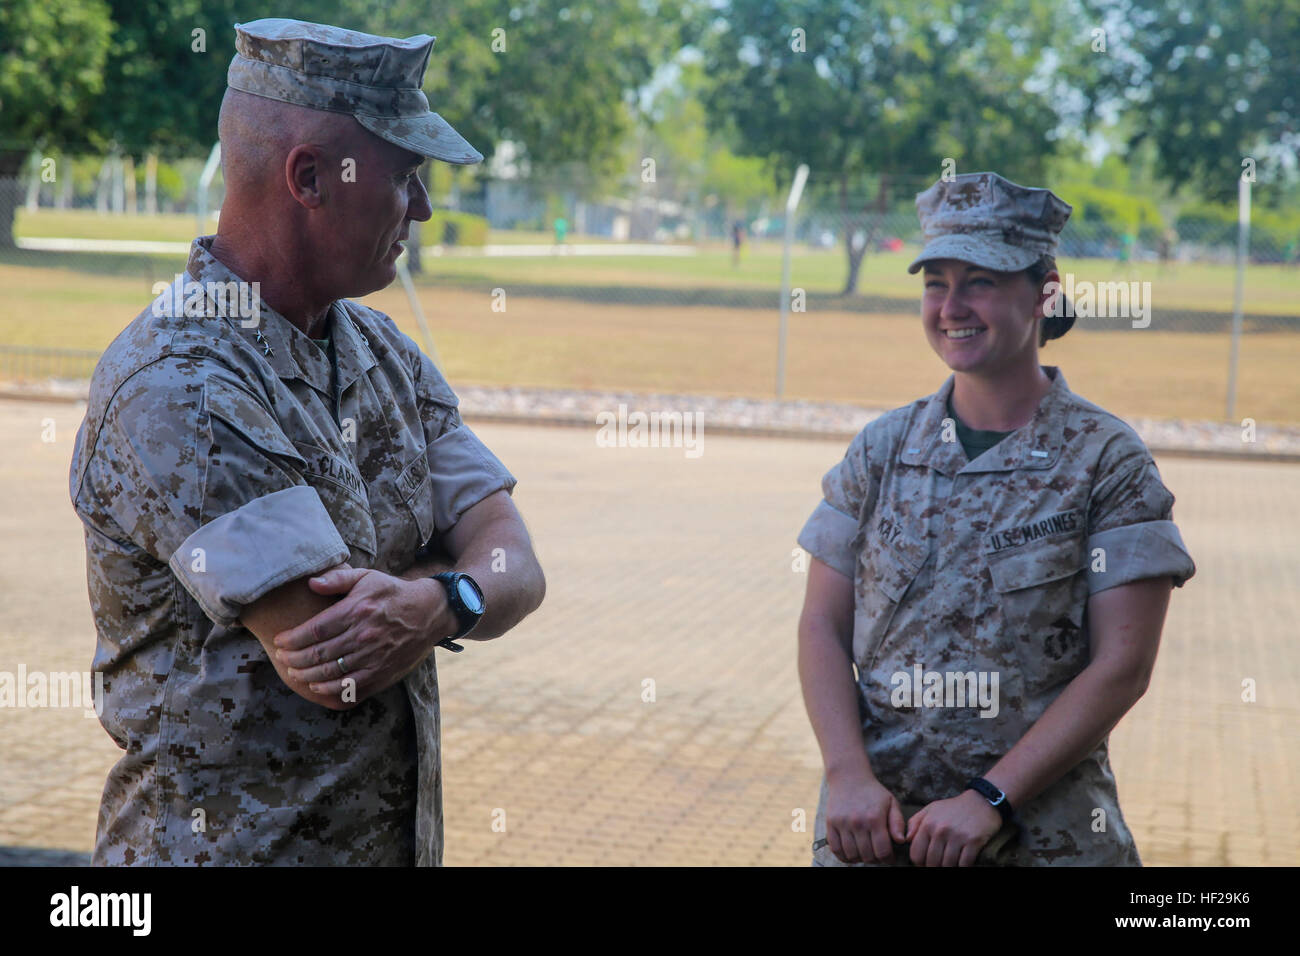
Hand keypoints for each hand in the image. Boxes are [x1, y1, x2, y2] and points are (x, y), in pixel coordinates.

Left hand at [272, 568, 456, 704]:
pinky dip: (330, 689)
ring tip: (294, 672)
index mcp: (357, 610)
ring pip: (331, 672)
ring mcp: (374, 656)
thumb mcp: (367, 577)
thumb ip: (338, 579)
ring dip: (307, 675)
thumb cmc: (393, 593)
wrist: (429, 611)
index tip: (280, 641)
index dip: (293, 638)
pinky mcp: (383, 672)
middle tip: (281, 659)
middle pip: (319, 653)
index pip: (315, 629)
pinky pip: (351, 686)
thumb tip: (311, 583)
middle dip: (295, 658)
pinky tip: (317, 686)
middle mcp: (364, 635)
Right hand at [824, 768, 907, 863]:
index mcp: (875, 818)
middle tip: (877, 854)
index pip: (883, 851)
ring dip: (860, 858)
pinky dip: (844, 856)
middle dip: (875, 859)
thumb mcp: (891, 803)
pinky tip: (851, 853)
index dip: (888, 859)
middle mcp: (857, 822)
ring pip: (852, 855)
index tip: (889, 858)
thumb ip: (898, 823)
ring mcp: (842, 823)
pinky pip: (836, 849)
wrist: (849, 777)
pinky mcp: (830, 823)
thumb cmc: (873, 792)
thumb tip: (900, 841)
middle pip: (868, 856)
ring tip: (865, 852)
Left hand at [905, 790, 1002, 866]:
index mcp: (928, 824)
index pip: (916, 854)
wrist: (981, 801)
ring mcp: (957, 836)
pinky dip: (962, 866)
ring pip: (947, 865)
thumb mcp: (931, 809)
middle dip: (934, 866)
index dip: (919, 862)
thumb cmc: (954, 808)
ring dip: (948, 866)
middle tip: (938, 864)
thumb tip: (906, 839)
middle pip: (931, 862)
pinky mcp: (973, 841)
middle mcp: (941, 830)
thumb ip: (915, 823)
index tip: (925, 863)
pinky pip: (964, 863)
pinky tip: (962, 862)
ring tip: (950, 863)